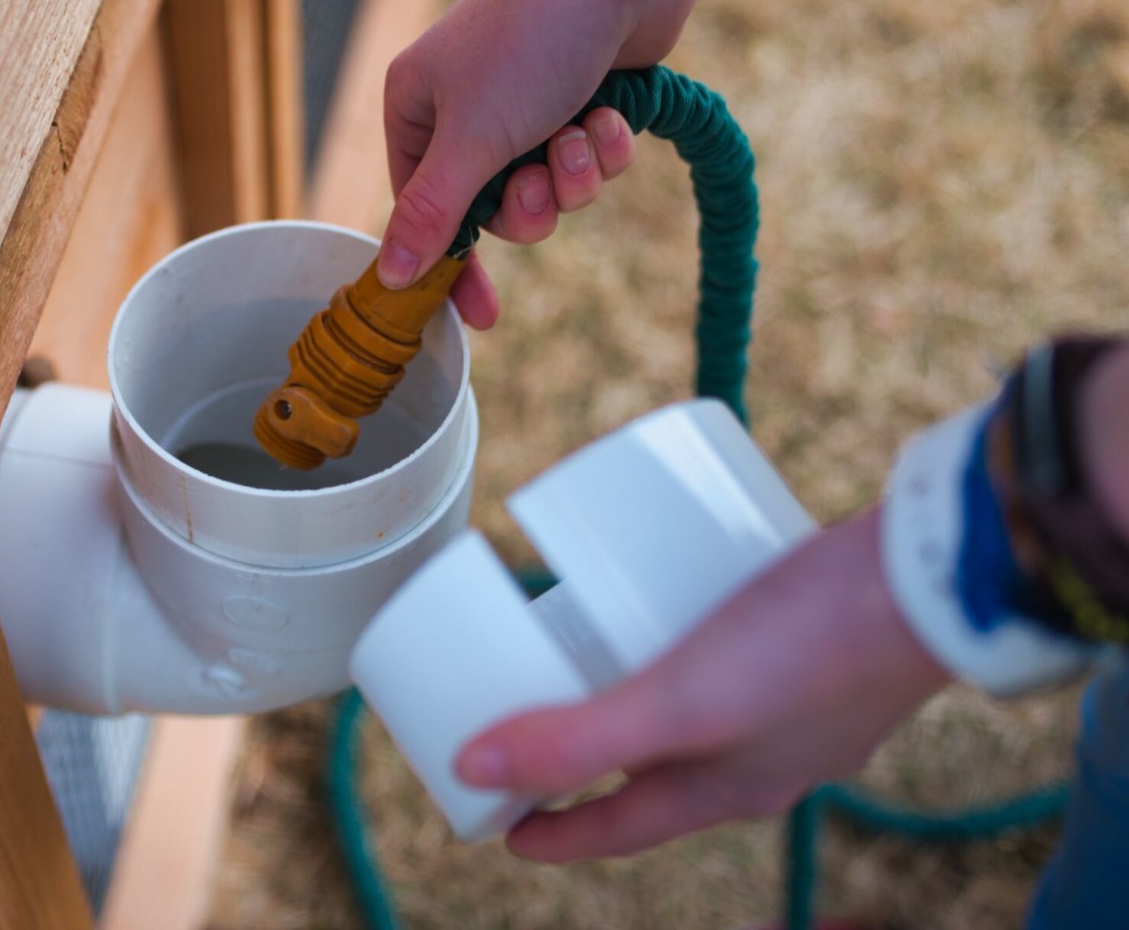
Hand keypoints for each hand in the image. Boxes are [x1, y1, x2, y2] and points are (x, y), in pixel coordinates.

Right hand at [379, 0, 693, 328]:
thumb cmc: (532, 38)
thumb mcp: (471, 137)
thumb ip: (431, 213)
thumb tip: (389, 278)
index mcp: (415, 109)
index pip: (422, 211)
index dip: (450, 265)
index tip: (478, 317)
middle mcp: (464, 110)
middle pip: (491, 211)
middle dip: (530, 203)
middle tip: (543, 175)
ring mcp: (524, 105)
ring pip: (547, 192)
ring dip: (573, 174)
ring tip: (581, 129)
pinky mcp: (578, 102)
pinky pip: (586, 162)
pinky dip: (604, 147)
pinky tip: (610, 109)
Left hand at [455, 506, 950, 861]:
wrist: (933, 576)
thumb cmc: (809, 651)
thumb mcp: (681, 704)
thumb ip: (580, 740)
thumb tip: (470, 766)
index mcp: (726, 790)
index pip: (614, 825)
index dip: (548, 827)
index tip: (494, 820)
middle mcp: (758, 755)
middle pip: (645, 769)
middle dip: (579, 755)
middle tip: (520, 720)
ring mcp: (788, 702)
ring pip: (684, 710)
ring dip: (627, 690)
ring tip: (579, 647)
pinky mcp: (808, 642)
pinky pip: (722, 656)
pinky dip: (679, 639)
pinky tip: (665, 599)